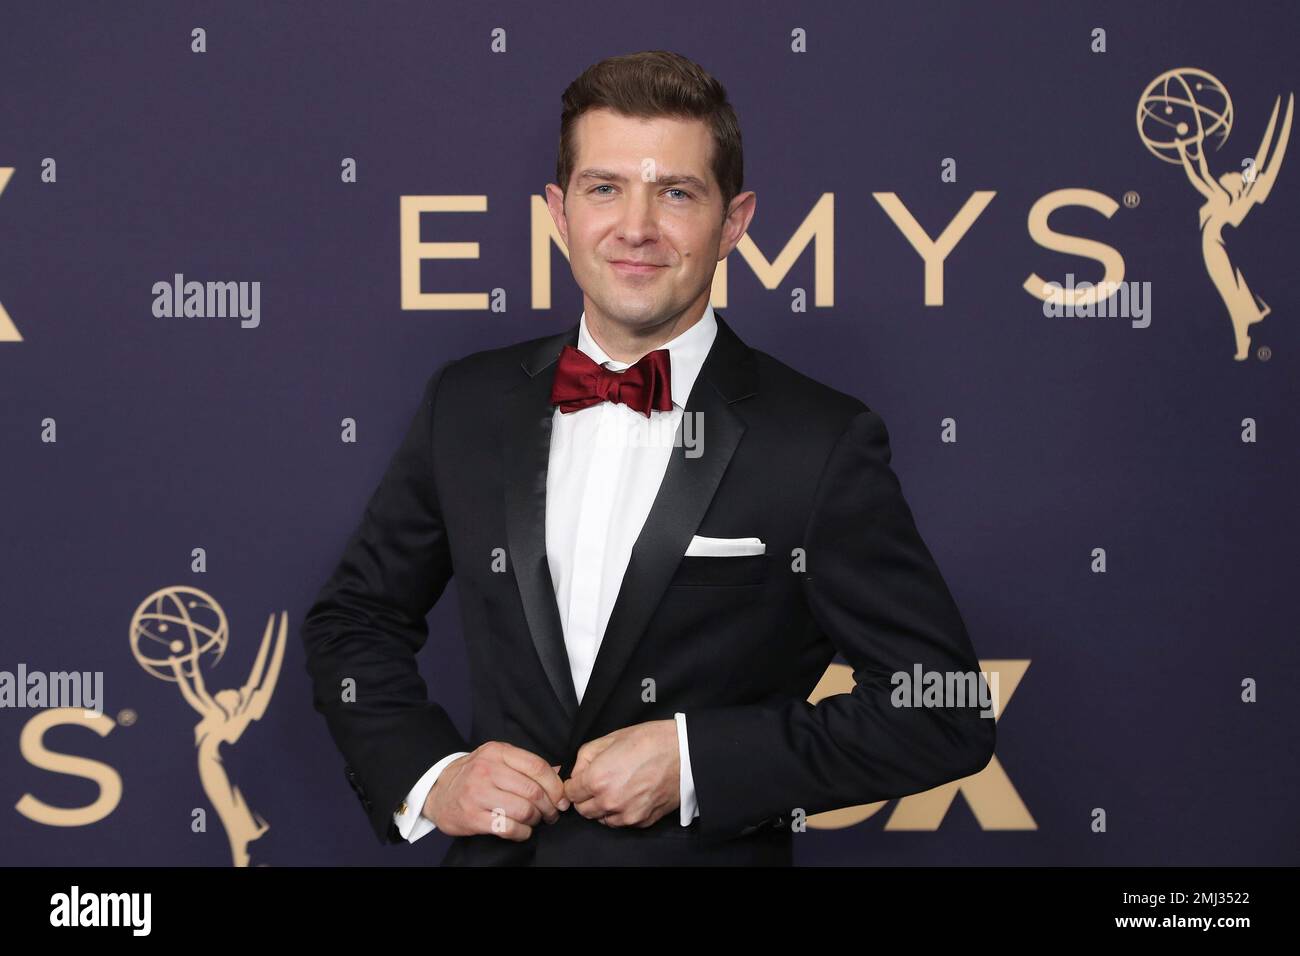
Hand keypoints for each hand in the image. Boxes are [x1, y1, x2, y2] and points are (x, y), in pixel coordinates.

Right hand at [422, 741, 570, 840]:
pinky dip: (522, 832)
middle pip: (533, 791)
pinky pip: (508, 828)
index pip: (537, 766)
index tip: (562, 798)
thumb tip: (560, 773)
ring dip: (536, 820)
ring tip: (534, 820)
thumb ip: (526, 765)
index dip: (555, 785)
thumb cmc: (474, 775)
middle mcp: (487, 770)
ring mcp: (477, 793)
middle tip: (551, 813)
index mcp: (497, 752)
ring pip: (523, 810)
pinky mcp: (472, 816)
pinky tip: (521, 830)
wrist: (438, 791)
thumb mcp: (497, 759)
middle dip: (549, 806)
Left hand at [564, 719, 679, 827]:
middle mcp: (609, 801)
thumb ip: (585, 758)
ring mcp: (627, 814)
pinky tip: (631, 794)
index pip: (570, 793)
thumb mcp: (610, 738)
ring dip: (603, 807)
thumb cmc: (650, 741)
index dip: (575, 783)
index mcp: (597, 779)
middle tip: (598, 783)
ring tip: (617, 788)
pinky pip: (622, 822)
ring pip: (602, 818)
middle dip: (586, 797)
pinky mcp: (642, 820)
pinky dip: (621, 812)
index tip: (582, 778)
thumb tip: (574, 772)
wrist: (684, 753)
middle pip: (583, 810)